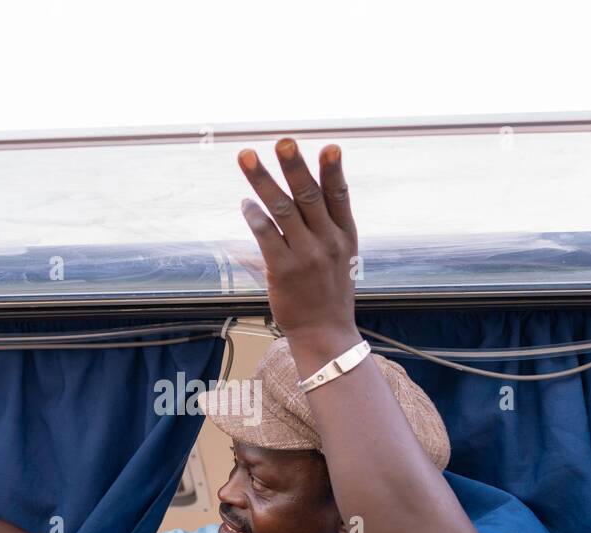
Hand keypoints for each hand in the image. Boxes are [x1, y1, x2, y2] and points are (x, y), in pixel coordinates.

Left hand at [238, 139, 357, 344]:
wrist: (325, 334)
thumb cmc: (328, 293)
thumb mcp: (340, 257)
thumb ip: (324, 226)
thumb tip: (300, 196)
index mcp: (345, 235)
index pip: (340, 196)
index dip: (334, 171)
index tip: (331, 146)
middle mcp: (328, 242)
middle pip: (309, 196)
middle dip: (295, 166)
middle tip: (283, 141)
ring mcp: (306, 256)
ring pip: (282, 209)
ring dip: (262, 181)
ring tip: (247, 157)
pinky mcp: (283, 270)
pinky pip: (265, 234)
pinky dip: (253, 215)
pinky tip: (246, 202)